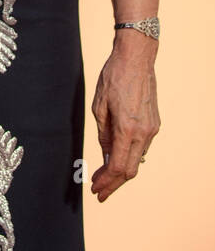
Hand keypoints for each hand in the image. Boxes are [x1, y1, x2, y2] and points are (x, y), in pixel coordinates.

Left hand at [90, 34, 159, 201]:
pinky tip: (117, 157)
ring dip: (121, 171)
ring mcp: (152, 129)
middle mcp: (143, 133)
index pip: (117, 167)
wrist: (136, 59)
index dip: (106, 182)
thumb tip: (106, 154)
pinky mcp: (154, 124)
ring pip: (137, 160)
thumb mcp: (99, 106)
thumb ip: (103, 134)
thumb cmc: (114, 78)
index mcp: (127, 129)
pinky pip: (142, 147)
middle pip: (130, 170)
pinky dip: (129, 156)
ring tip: (105, 176)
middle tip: (99, 191)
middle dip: (114, 184)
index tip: (95, 190)